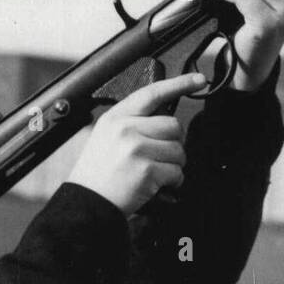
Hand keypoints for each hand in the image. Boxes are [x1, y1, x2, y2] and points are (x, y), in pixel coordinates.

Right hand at [67, 71, 207, 217]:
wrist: (86, 203)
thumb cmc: (97, 175)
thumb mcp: (105, 138)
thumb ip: (132, 124)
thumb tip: (165, 123)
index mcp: (115, 118)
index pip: (152, 93)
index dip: (179, 84)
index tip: (198, 80)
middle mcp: (126, 129)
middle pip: (172, 125)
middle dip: (173, 143)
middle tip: (160, 156)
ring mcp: (137, 149)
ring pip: (178, 150)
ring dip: (173, 165)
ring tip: (154, 173)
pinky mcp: (147, 170)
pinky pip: (177, 172)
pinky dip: (173, 182)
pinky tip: (157, 185)